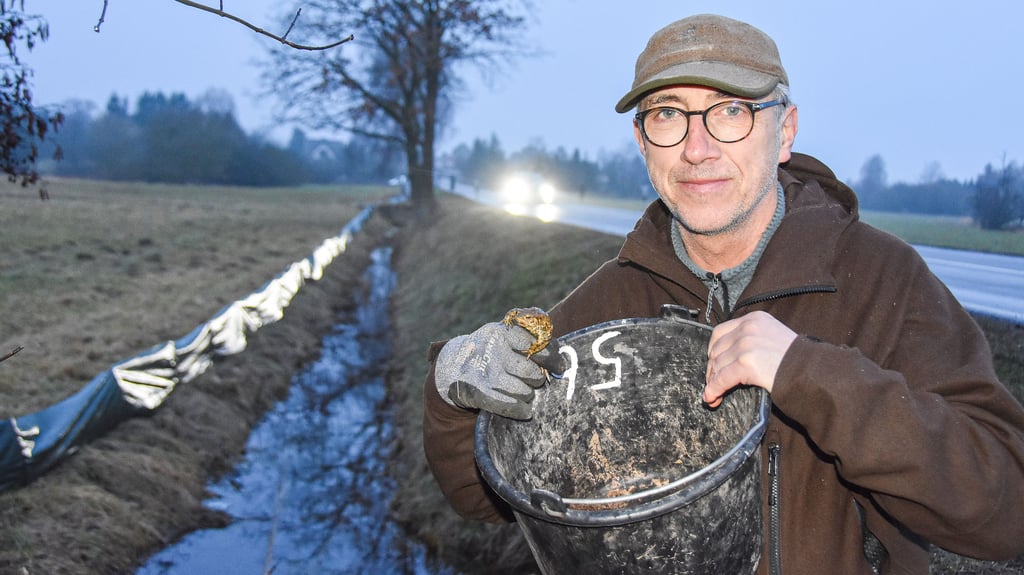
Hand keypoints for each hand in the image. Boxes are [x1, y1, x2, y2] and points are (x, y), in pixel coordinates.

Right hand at [434, 318, 562, 419]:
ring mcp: (485, 373)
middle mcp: (493, 351)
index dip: (550, 357)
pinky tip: (526, 411)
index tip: (558, 366)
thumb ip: (528, 340)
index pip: (535, 344)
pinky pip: (508, 406)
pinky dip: (520, 410)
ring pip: (524, 391)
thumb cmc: (490, 350)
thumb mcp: (503, 335)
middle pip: (531, 371)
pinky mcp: (477, 393)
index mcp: (501, 332)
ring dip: (528, 394)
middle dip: (537, 378)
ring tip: (524, 391)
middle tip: (535, 379)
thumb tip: (559, 361)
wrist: (452, 365)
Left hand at [704, 311, 797, 407]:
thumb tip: (727, 357)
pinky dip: (714, 390)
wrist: (815, 371)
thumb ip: (752, 340)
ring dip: (712, 381)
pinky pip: (722, 378)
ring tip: (713, 394)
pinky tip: (712, 398)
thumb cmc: (798, 360)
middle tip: (713, 383)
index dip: (714, 351)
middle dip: (712, 369)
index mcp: (754, 318)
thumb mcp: (773, 337)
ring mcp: (747, 344)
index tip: (713, 364)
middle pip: (717, 349)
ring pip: (717, 365)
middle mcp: (748, 328)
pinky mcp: (747, 363)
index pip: (720, 332)